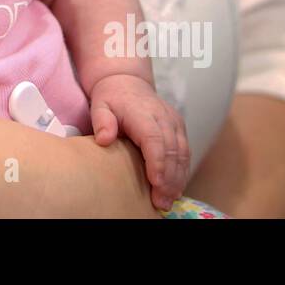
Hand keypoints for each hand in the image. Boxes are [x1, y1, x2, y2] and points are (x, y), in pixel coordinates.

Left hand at [89, 73, 189, 210]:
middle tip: (162, 202)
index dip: (157, 162)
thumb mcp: (99, 105)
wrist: (127, 81)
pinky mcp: (179, 128)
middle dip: (169, 178)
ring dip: (178, 178)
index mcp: (143, 112)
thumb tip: (104, 140)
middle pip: (171, 150)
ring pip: (182, 152)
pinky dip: (182, 171)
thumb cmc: (111, 97)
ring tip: (169, 200)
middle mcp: (163, 117)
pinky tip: (175, 189)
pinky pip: (185, 151)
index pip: (154, 139)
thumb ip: (101, 121)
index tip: (156, 183)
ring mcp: (174, 122)